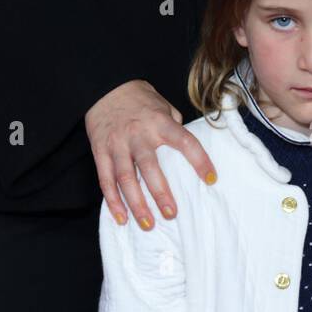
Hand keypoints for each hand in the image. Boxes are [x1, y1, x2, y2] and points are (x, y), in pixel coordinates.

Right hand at [85, 79, 216, 227]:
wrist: (106, 87)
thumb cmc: (141, 99)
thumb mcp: (164, 106)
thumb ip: (175, 128)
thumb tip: (187, 152)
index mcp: (160, 122)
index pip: (185, 142)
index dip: (199, 161)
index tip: (211, 179)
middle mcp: (139, 134)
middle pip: (150, 167)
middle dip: (161, 193)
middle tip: (171, 215)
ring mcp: (118, 144)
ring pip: (126, 178)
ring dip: (136, 204)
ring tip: (148, 224)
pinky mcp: (100, 151)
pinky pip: (106, 179)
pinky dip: (113, 201)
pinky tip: (121, 218)